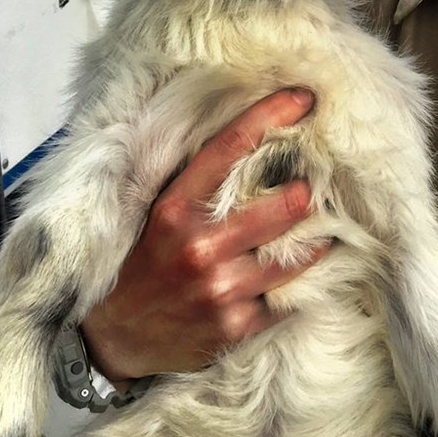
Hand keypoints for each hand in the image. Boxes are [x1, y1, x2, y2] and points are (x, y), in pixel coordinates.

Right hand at [81, 89, 320, 382]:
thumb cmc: (144, 261)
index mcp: (176, 207)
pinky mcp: (235, 327)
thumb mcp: (159, 211)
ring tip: (324, 226)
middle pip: (285, 205)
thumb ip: (202, 182)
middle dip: (307, 191)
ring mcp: (220, 289)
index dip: (272, 116)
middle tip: (318, 183)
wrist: (113, 338)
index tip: (304, 98)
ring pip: (296, 254)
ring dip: (315, 239)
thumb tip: (256, 137)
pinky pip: (287, 297)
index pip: (231, 147)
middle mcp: (200, 246)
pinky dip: (298, 283)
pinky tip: (301, 270)